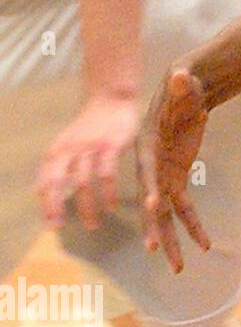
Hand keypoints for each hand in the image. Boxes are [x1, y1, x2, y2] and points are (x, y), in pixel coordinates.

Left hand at [38, 91, 138, 229]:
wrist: (111, 99)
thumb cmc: (91, 126)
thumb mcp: (67, 144)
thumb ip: (57, 165)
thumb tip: (42, 192)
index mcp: (57, 151)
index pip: (45, 182)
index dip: (46, 205)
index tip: (52, 225)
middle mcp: (69, 150)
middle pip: (57, 183)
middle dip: (56, 207)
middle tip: (61, 227)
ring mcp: (90, 148)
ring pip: (82, 183)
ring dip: (87, 207)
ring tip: (93, 224)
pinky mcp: (110, 146)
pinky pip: (106, 174)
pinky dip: (108, 193)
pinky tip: (111, 206)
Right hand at [137, 70, 210, 273]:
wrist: (185, 93)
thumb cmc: (183, 87)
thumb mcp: (183, 85)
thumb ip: (181, 85)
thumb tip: (182, 74)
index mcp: (148, 146)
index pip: (148, 171)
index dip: (149, 188)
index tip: (152, 206)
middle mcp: (151, 167)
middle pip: (152, 202)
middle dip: (155, 228)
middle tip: (157, 253)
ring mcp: (163, 176)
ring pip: (166, 215)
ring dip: (173, 240)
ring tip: (180, 269)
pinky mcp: (176, 179)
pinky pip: (184, 208)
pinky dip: (193, 226)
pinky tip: (204, 245)